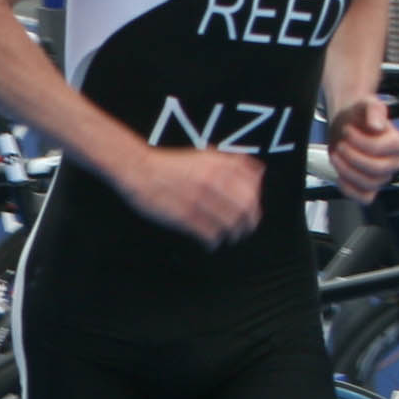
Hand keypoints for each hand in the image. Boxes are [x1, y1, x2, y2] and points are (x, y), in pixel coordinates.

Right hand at [120, 146, 263, 248]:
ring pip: (230, 224)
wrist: (139, 169)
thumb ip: (233, 163)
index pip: (252, 189)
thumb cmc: (170, 164)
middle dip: (249, 223)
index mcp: (219, 166)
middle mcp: (213, 181)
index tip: (252, 212)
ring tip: (228, 238)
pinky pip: (209, 234)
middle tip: (245, 230)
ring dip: (232, 234)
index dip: (255, 204)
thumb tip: (259, 172)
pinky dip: (214, 242)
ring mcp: (199, 199)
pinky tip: (211, 243)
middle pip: (245, 208)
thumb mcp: (205, 155)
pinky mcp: (185, 216)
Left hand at [325, 96, 398, 204]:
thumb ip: (374, 109)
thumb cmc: (358, 116)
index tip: (348, 130)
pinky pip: (364, 197)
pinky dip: (350, 190)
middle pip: (379, 170)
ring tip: (336, 155)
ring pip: (370, 184)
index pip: (383, 150)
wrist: (346, 124)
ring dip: (347, 171)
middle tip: (341, 145)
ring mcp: (380, 175)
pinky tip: (340, 175)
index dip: (361, 141)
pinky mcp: (367, 185)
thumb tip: (377, 126)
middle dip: (353, 158)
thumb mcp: (366, 104)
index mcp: (396, 142)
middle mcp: (392, 161)